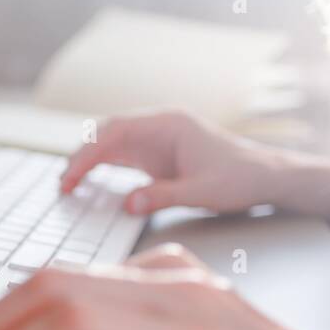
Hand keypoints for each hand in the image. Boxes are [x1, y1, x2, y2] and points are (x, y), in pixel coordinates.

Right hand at [61, 111, 287, 215]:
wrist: (266, 176)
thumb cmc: (241, 179)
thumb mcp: (203, 193)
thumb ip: (163, 197)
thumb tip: (126, 205)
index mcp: (169, 124)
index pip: (116, 131)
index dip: (88, 153)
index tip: (71, 177)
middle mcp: (159, 125)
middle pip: (107, 133)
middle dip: (81, 156)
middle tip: (62, 185)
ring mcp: (157, 138)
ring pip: (111, 142)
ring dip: (88, 160)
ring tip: (67, 184)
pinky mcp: (158, 154)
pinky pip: (122, 155)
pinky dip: (102, 166)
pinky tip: (87, 182)